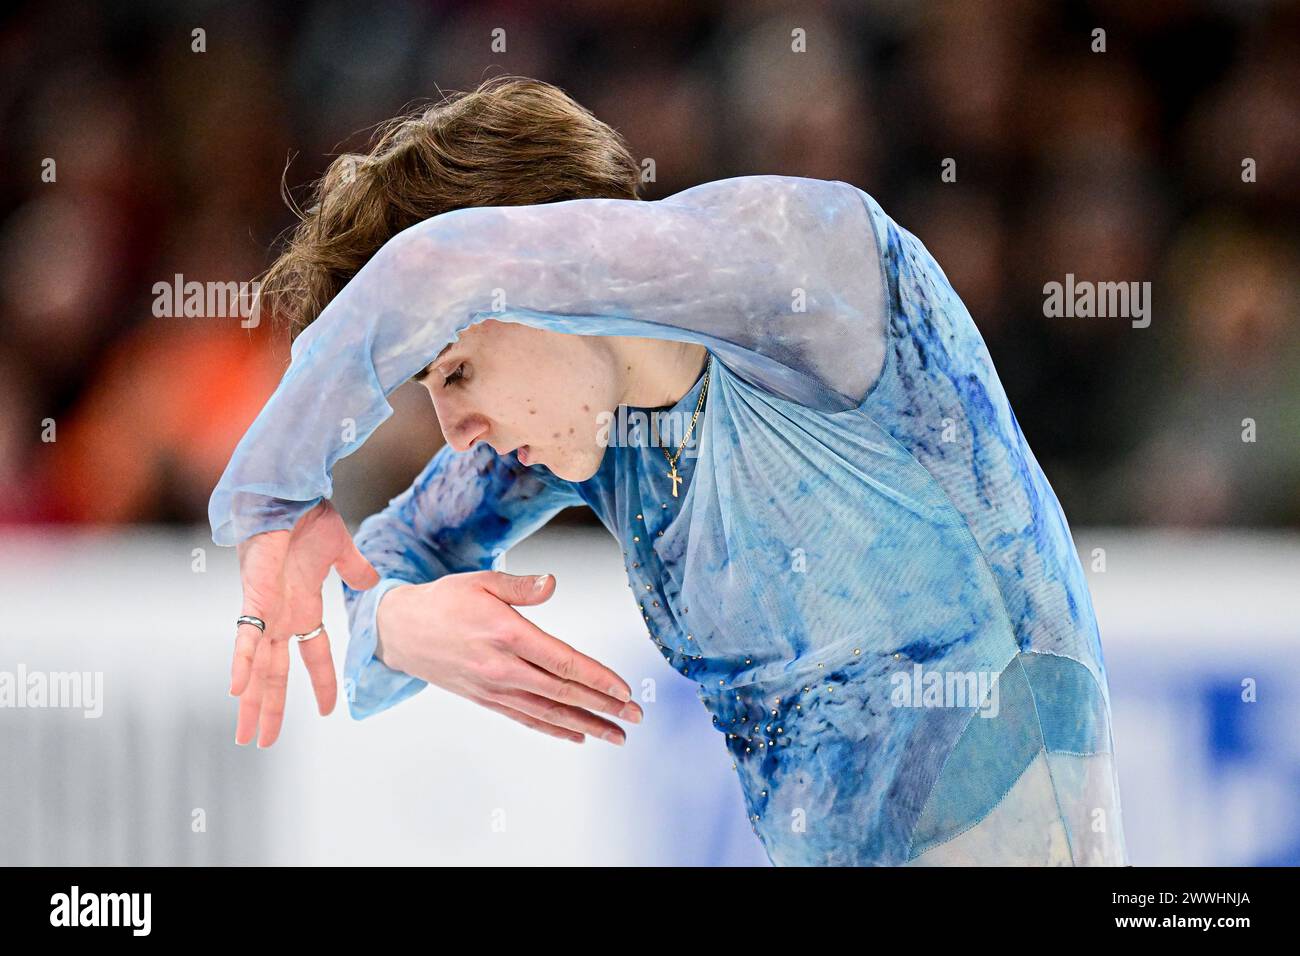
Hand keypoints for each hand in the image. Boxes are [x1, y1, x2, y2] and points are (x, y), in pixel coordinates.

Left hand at [232, 501, 379, 746]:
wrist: (285, 495)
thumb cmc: (308, 516)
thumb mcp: (340, 550)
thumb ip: (354, 570)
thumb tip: (370, 582)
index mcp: (303, 608)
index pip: (314, 655)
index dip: (320, 682)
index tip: (327, 710)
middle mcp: (282, 618)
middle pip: (275, 674)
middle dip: (270, 709)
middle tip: (262, 742)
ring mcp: (266, 612)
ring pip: (259, 668)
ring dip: (254, 702)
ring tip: (247, 735)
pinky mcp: (255, 601)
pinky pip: (247, 638)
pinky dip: (242, 664)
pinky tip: (236, 691)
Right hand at [376, 570, 642, 743]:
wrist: (399, 631)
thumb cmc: (443, 601)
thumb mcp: (481, 580)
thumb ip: (521, 586)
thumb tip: (552, 583)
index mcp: (506, 634)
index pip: (563, 662)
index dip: (598, 678)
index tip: (624, 690)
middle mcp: (502, 668)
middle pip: (563, 693)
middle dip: (604, 707)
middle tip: (634, 717)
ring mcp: (494, 688)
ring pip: (548, 712)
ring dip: (586, 725)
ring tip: (615, 734)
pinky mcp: (486, 699)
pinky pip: (526, 718)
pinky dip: (554, 729)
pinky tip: (576, 735)